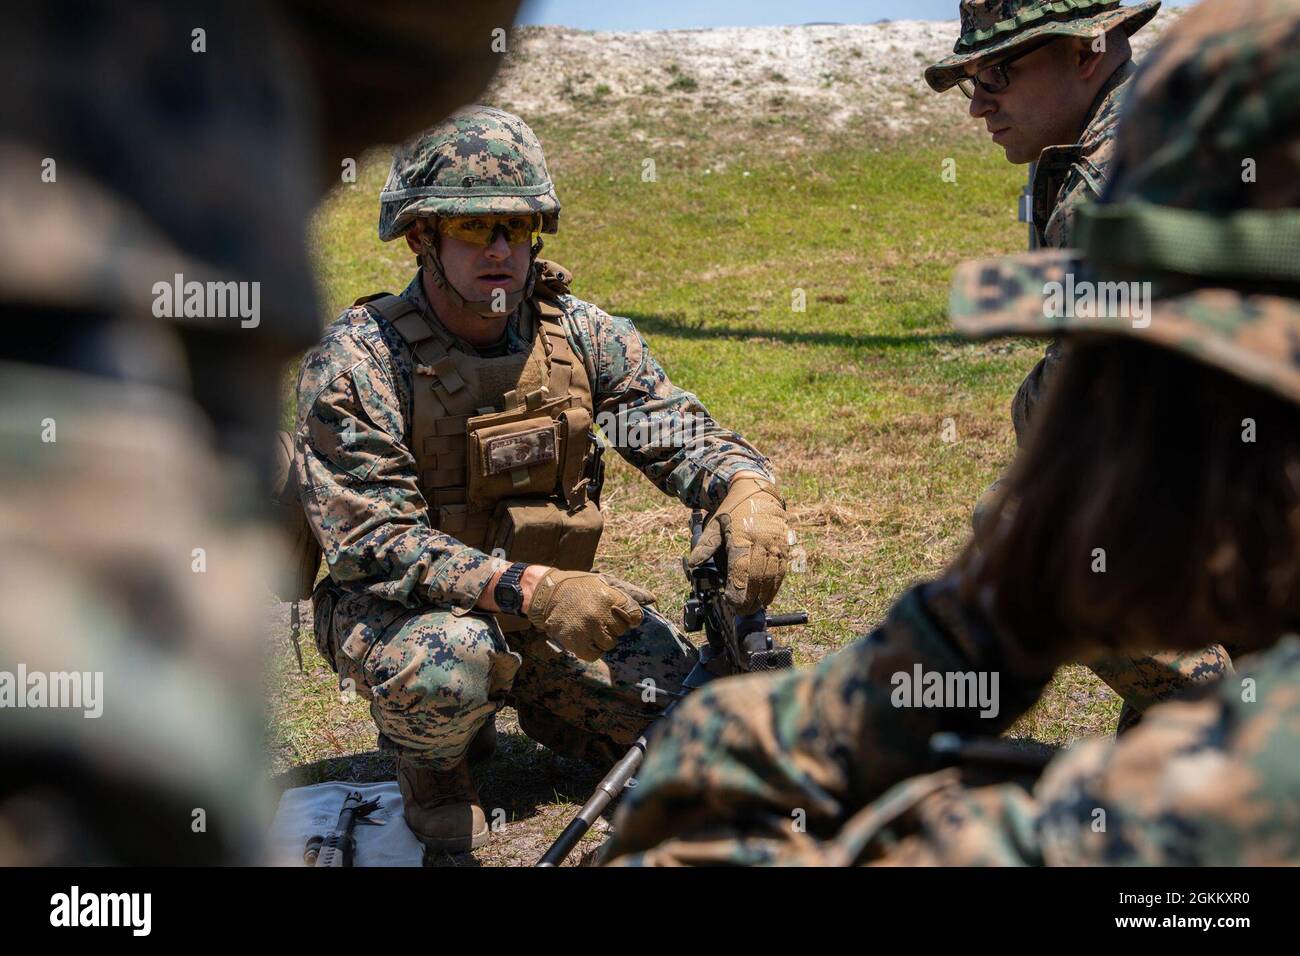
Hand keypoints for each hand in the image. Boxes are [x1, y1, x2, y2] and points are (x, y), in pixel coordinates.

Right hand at [526, 570, 643, 661]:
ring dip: (602, 638)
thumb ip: (630, 591)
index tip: (620, 614)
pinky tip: (583, 637)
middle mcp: (601, 614)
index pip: (635, 616)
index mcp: (610, 597)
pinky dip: (591, 649)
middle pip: (622, 631)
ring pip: (610, 644)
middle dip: (613, 626)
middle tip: (599, 617)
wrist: (546, 594)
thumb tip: (653, 600)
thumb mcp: (604, 581)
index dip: (629, 616)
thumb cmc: (579, 586)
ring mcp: (589, 630)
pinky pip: (594, 655)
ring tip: (590, 626)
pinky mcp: (577, 643)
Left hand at [688, 474, 789, 613]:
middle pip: (757, 576)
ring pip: (771, 576)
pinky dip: (774, 587)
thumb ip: (705, 545)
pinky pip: (781, 571)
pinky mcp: (785, 547)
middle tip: (742, 611)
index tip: (731, 602)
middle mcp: (761, 541)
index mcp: (742, 536)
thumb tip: (693, 563)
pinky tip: (767, 597)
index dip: (737, 589)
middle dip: (750, 597)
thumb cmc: (734, 510)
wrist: (758, 492)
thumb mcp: (715, 524)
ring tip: (754, 608)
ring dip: (763, 595)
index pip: (741, 569)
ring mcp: (776, 544)